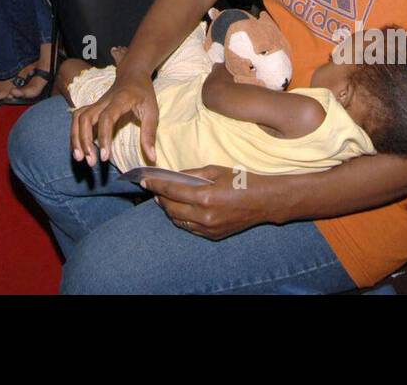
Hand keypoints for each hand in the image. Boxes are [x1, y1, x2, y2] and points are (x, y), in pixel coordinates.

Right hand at [70, 69, 158, 167]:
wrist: (132, 74)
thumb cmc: (143, 93)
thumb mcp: (152, 111)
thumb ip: (149, 134)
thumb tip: (151, 158)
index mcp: (120, 100)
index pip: (107, 118)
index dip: (104, 137)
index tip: (105, 158)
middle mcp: (103, 101)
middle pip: (86, 118)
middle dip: (84, 141)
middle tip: (90, 161)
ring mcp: (95, 104)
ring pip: (78, 118)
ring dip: (76, 138)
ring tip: (79, 158)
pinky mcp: (92, 107)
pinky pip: (77, 119)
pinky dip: (75, 134)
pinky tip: (78, 150)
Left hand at [145, 165, 276, 239]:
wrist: (263, 201)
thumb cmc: (240, 181)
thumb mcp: (216, 170)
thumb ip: (192, 174)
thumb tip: (173, 176)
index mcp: (204, 196)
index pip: (171, 190)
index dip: (155, 185)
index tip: (144, 181)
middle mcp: (204, 216)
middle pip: (171, 208)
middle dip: (160, 198)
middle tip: (154, 190)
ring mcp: (208, 228)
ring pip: (178, 221)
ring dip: (169, 210)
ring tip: (165, 200)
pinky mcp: (213, 236)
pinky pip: (190, 228)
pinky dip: (182, 218)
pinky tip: (180, 210)